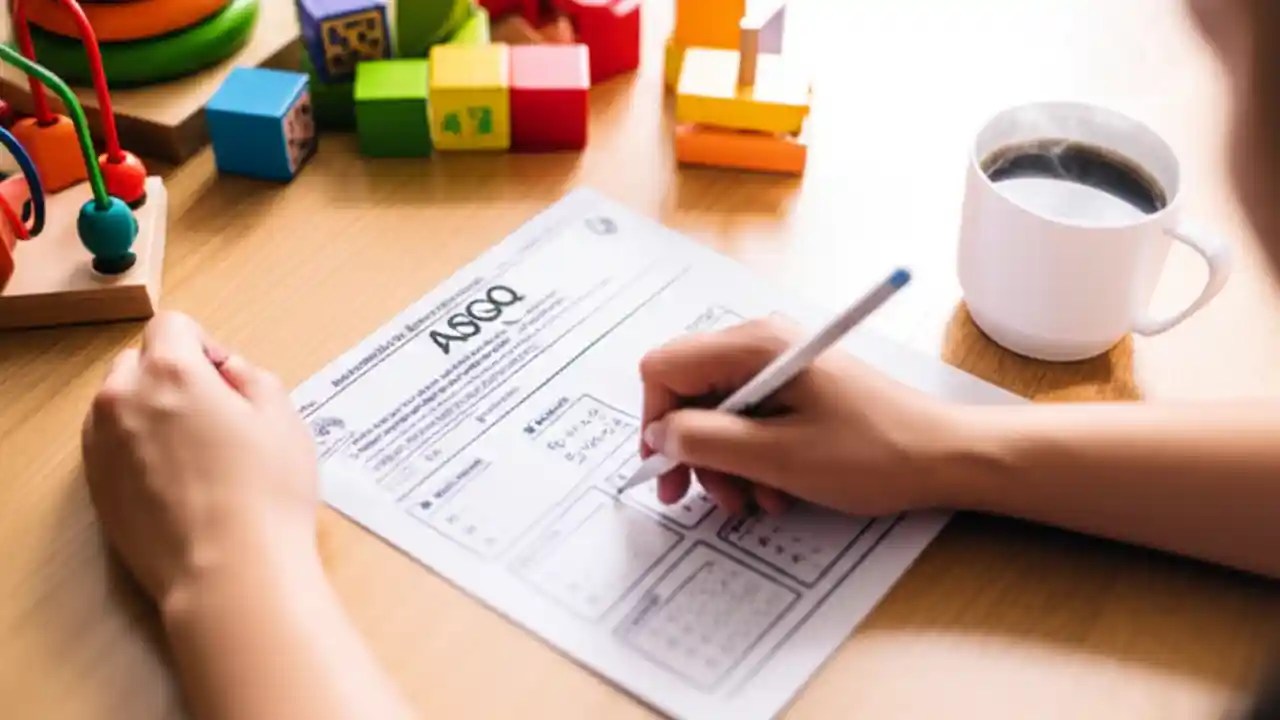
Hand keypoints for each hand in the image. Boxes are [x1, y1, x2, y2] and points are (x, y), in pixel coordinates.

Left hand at [82, 312, 319, 610]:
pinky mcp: (96, 486)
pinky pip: (111, 445)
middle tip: (216, 416)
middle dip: (173, 375)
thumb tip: (228, 374)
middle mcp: (123, 400)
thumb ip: (253, 378)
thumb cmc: (266, 492)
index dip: (207, 345)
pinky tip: (177, 480)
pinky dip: (136, 448)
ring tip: (195, 452)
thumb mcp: (284, 418)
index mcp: (171, 372)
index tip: (229, 380)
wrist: (230, 571)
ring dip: (150, 410)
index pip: (174, 325)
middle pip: (139, 362)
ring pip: (119, 404)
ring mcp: (102, 445)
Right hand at [638, 319, 962, 516]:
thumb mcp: (778, 456)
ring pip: (720, 413)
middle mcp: (763, 344)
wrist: (946, 457)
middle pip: (691, 392)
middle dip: (694, 450)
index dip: (657, 421)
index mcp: (755, 345)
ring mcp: (782, 365)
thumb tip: (659, 434)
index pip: (666, 367)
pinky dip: (753, 458)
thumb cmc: (874, 453)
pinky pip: (752, 420)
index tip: (666, 470)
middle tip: (708, 498)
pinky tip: (776, 489)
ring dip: (726, 463)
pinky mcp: (799, 388)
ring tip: (754, 500)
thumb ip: (707, 441)